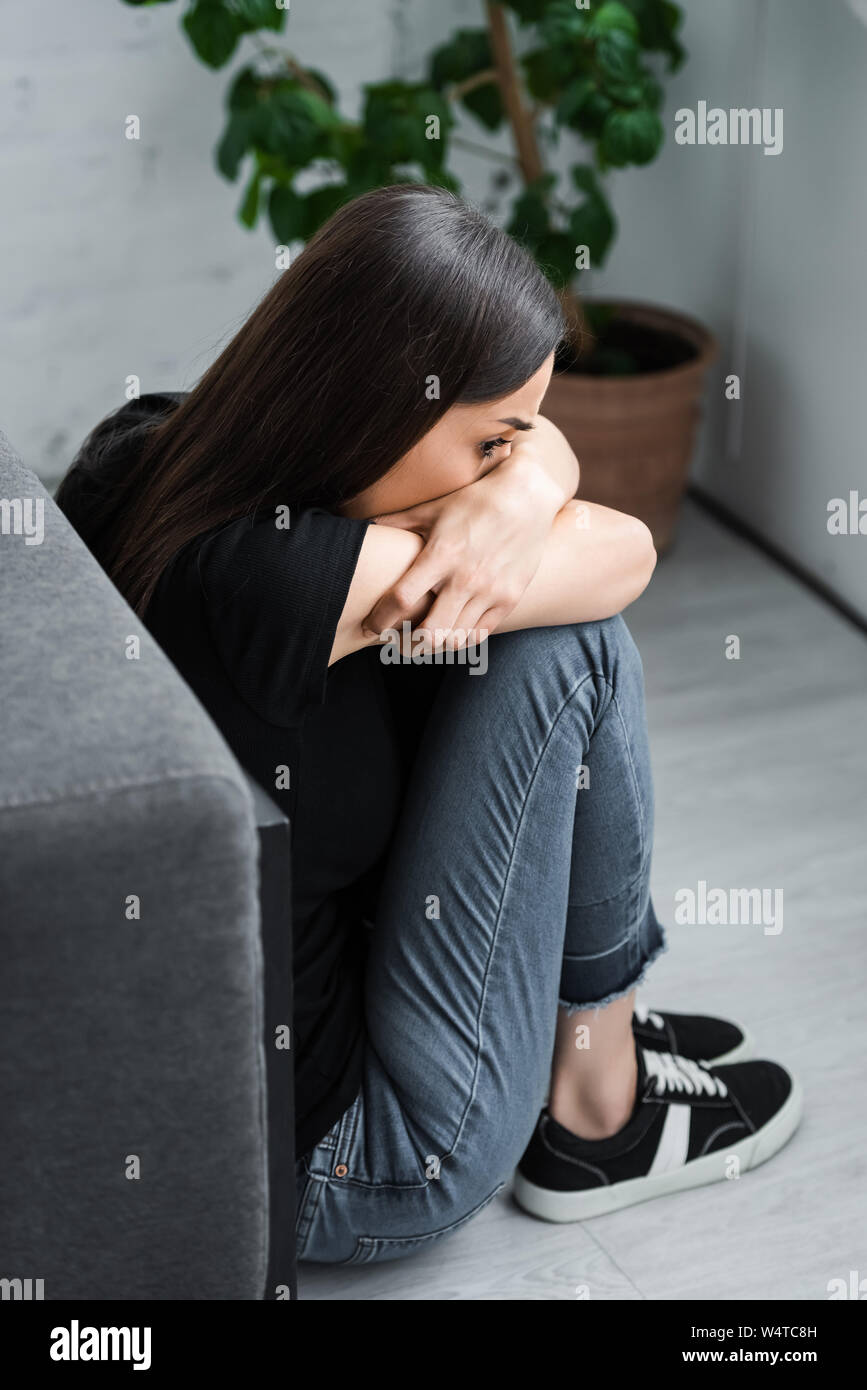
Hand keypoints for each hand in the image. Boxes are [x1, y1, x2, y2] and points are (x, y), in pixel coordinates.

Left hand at [362, 444, 568, 648]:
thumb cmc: (475, 500)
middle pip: (428, 633)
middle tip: (395, 644)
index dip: (380, 618)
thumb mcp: (433, 508)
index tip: (370, 626)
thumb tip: (360, 526)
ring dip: (432, 646)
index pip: (401, 598)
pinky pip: (479, 635)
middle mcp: (466, 578)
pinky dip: (459, 641)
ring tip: (420, 641)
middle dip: (405, 645)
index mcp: (441, 554)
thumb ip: (396, 522)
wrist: (528, 497)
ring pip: (453, 640)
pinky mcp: (509, 599)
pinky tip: (448, 634)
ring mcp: (490, 591)